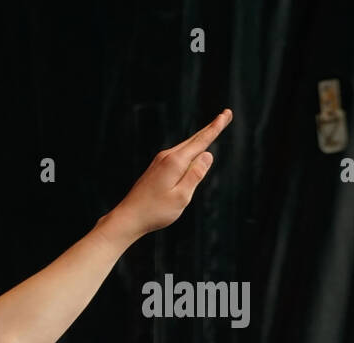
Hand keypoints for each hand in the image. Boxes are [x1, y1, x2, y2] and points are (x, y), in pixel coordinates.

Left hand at [108, 108, 231, 239]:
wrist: (127, 218)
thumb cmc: (155, 211)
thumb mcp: (181, 196)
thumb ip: (196, 174)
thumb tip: (207, 154)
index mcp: (175, 162)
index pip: (201, 141)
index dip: (216, 127)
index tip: (226, 113)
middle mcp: (166, 157)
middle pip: (194, 139)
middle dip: (211, 127)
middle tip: (226, 114)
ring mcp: (159, 162)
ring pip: (185, 147)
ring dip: (200, 137)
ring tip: (214, 127)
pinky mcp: (155, 169)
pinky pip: (177, 155)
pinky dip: (189, 149)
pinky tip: (193, 150)